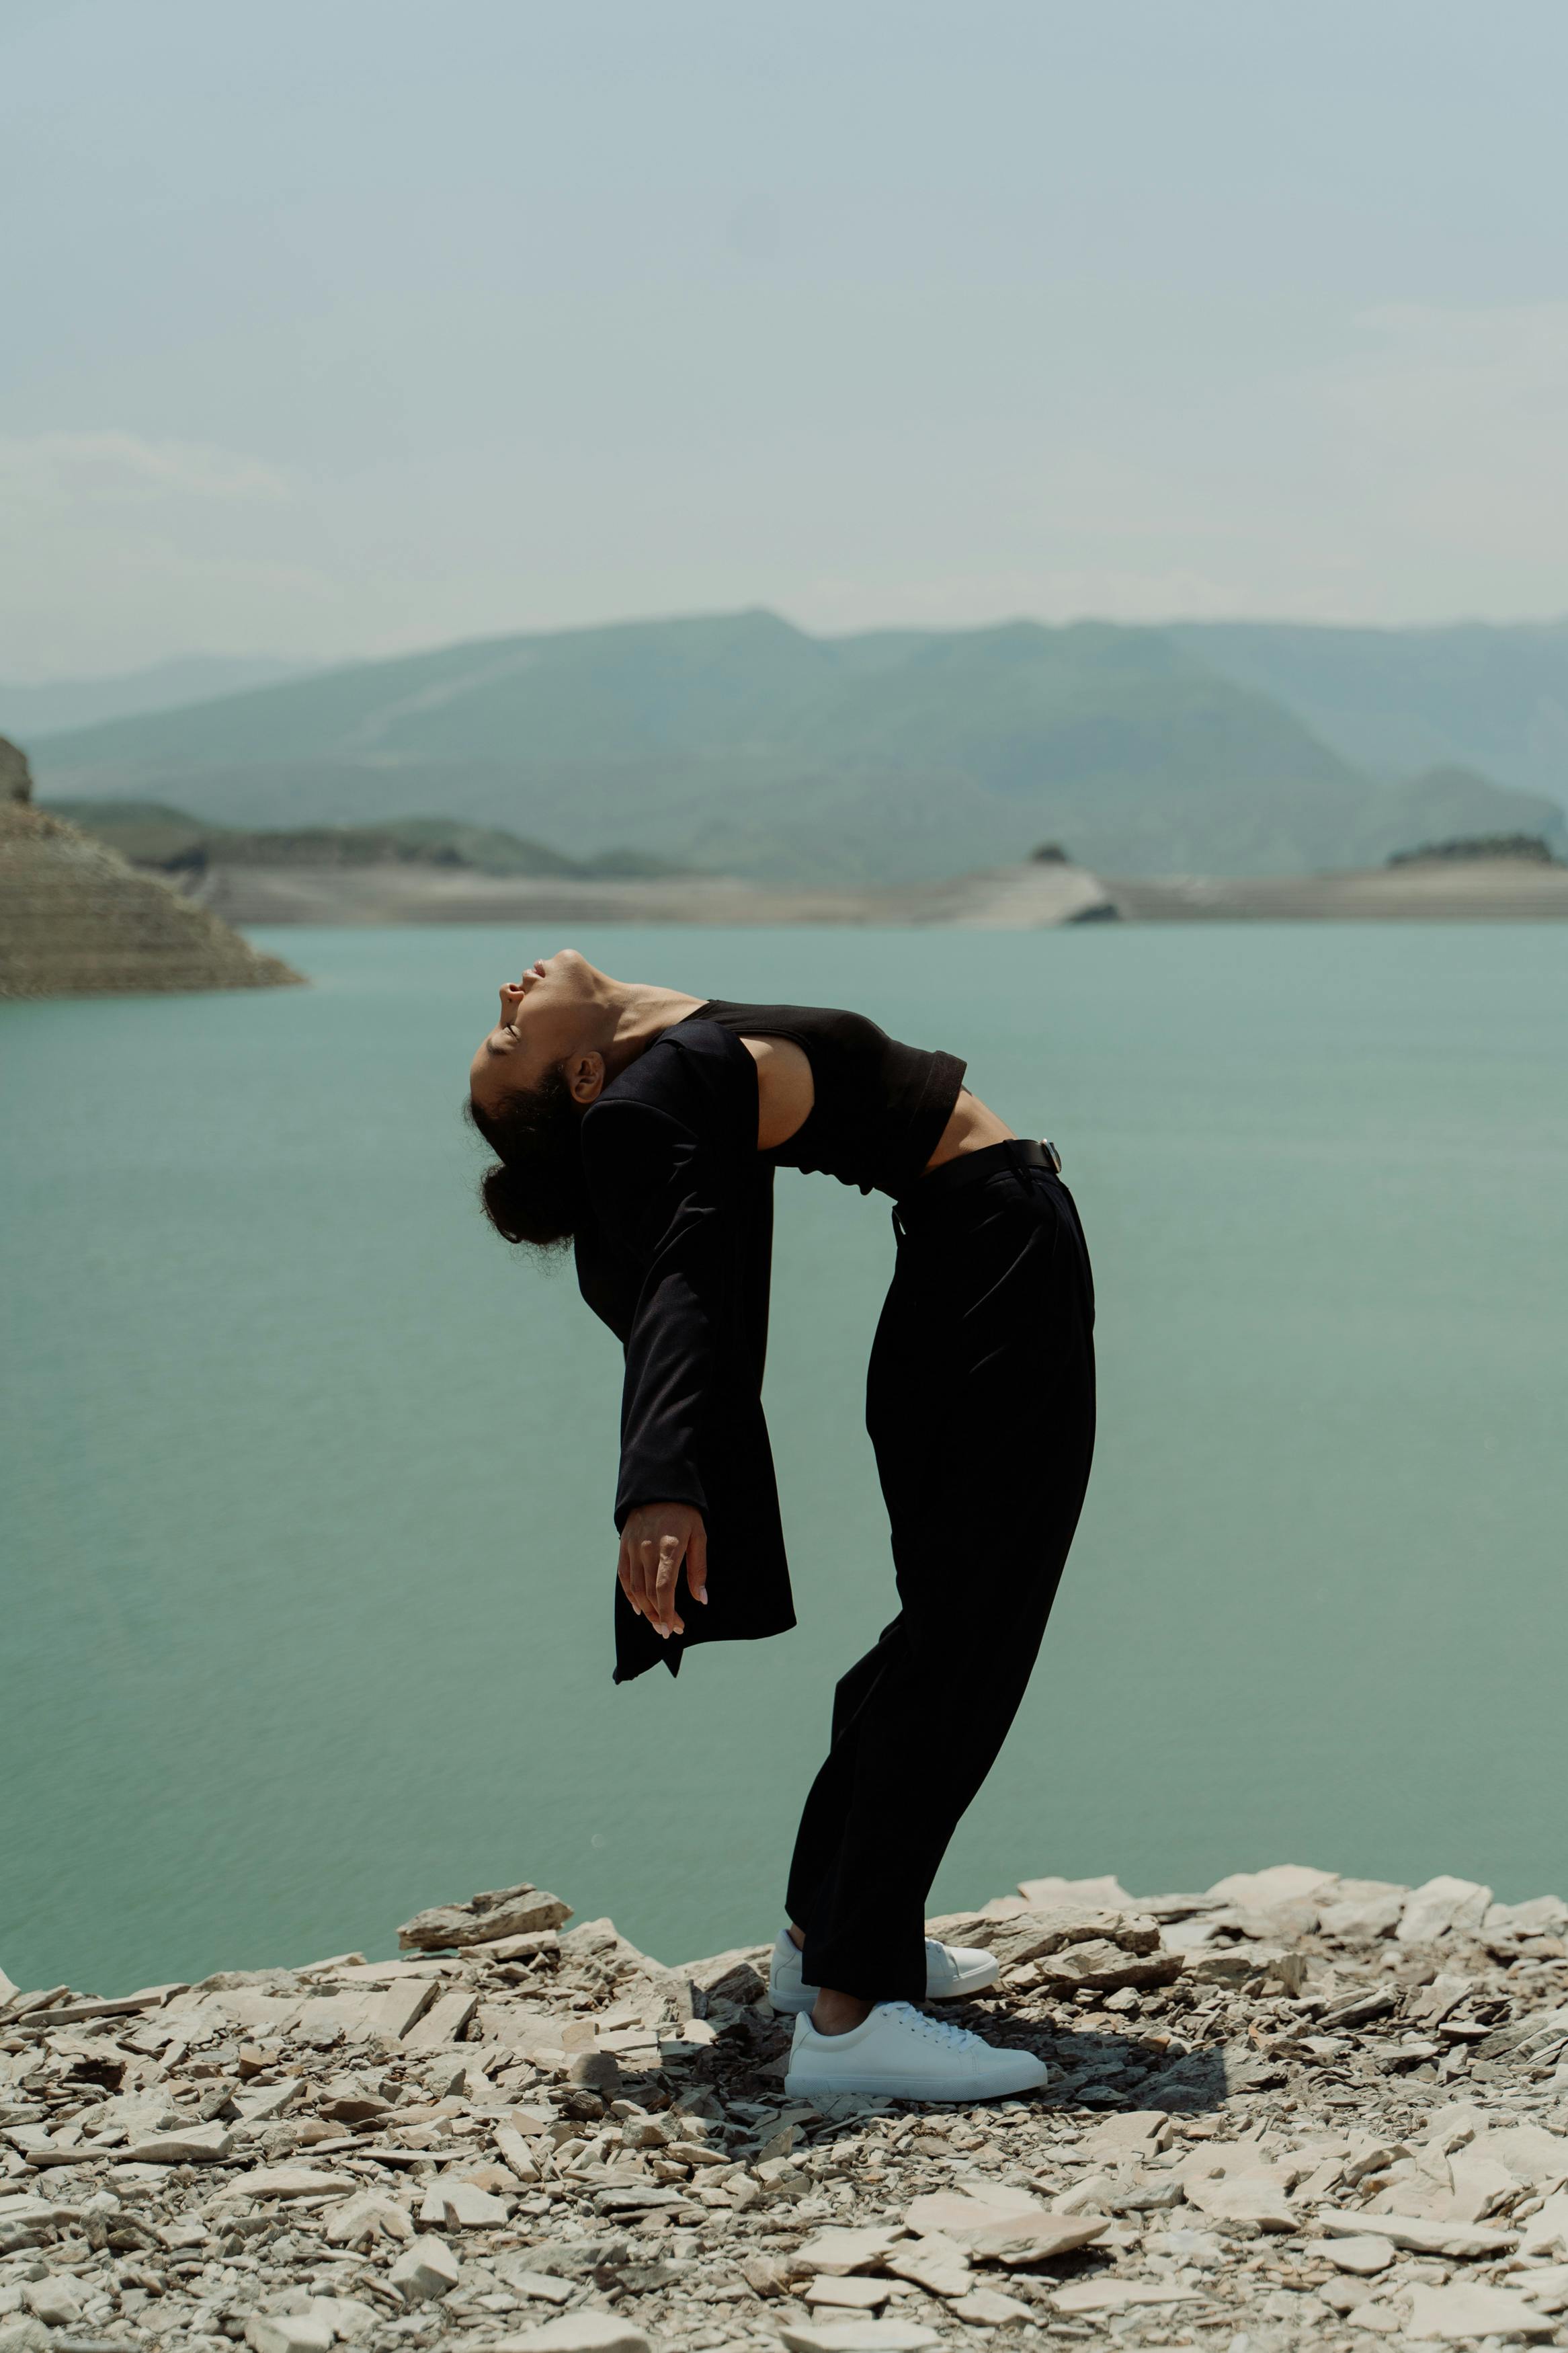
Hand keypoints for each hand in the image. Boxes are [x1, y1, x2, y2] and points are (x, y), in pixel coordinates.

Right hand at [618, 1502, 707, 1638]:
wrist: (658, 1485)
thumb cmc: (684, 1513)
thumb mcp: (699, 1536)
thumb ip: (698, 1569)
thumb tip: (702, 1599)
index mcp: (669, 1547)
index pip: (664, 1589)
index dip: (667, 1612)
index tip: (673, 1629)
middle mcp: (647, 1549)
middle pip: (649, 1593)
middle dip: (660, 1616)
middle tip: (671, 1630)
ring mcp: (632, 1548)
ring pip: (635, 1589)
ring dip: (646, 1610)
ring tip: (658, 1623)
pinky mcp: (623, 1546)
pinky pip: (624, 1576)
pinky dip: (630, 1595)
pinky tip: (639, 1608)